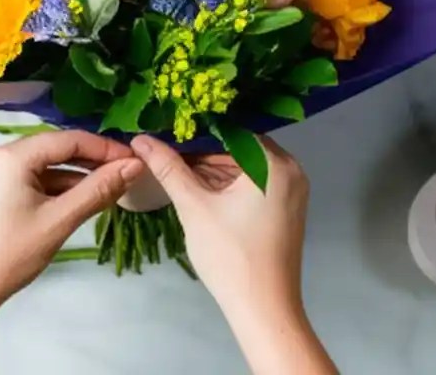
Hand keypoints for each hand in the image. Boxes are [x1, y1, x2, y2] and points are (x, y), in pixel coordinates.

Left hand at [0, 131, 143, 374]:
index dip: (105, 149)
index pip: (68, 140)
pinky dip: (52, 186)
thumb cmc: (9, 255)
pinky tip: (75, 199)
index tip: (135, 162)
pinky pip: (27, 177)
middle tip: (125, 175)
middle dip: (90, 161)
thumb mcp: (60, 220)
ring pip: (41, 164)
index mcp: (9, 157)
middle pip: (54, 148)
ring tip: (106, 190)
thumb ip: (99, 189)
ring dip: (73, 175)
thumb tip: (136, 165)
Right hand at [132, 135, 335, 373]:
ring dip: (216, 168)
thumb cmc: (230, 255)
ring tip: (177, 170)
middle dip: (205, 150)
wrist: (263, 305)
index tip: (167, 129)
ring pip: (248, 167)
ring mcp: (293, 190)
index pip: (232, 130)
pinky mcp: (287, 208)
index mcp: (275, 163)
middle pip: (241, 148)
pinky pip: (257, 184)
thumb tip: (142, 139)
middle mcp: (292, 170)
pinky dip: (231, 185)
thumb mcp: (195, 207)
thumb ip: (169, 169)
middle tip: (167, 151)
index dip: (197, 129)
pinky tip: (200, 188)